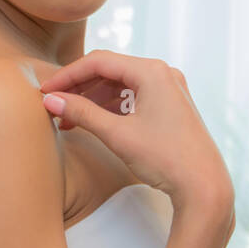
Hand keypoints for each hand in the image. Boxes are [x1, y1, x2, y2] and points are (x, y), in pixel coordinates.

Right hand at [38, 50, 233, 218]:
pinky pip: (135, 96)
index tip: (46, 91)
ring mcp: (170, 89)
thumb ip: (83, 114)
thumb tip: (51, 100)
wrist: (203, 185)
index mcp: (152, 71)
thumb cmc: (166, 158)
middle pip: (110, 70)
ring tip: (69, 120)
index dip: (68, 75)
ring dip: (94, 99)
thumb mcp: (118, 135)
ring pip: (121, 84)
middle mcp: (163, 73)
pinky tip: (94, 122)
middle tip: (54, 104)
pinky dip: (112, 107)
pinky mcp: (172, 105)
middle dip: (80, 87)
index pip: (99, 62)